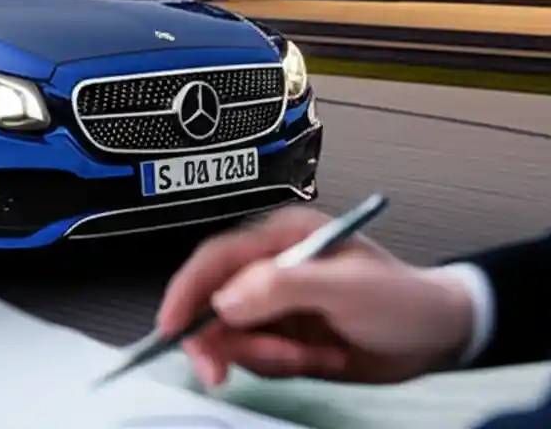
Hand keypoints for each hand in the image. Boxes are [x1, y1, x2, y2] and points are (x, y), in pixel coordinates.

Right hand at [156, 206, 475, 387]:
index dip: (185, 292)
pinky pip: (256, 357)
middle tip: (220, 372)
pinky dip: (282, 368)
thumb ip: (282, 286)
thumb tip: (225, 299)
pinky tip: (320, 359)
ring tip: (309, 358)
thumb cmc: (404, 298)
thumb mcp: (346, 286)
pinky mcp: (283, 336)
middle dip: (218, 340)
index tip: (170, 327)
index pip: (214, 260)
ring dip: (264, 358)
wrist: (441, 335)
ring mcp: (275, 305)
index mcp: (280, 239)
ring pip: (232, 337)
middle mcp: (269, 269)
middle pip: (212, 304)